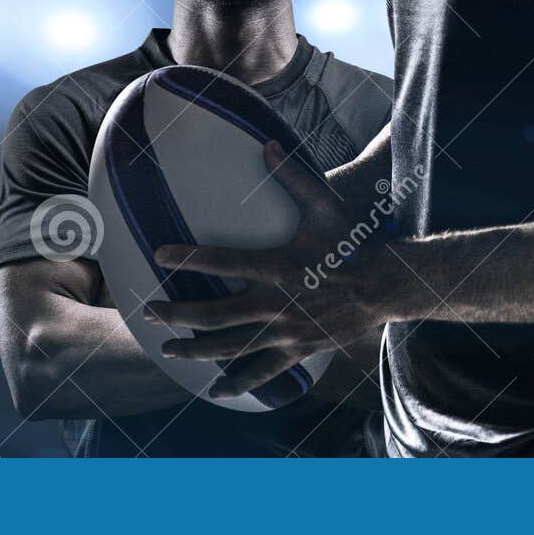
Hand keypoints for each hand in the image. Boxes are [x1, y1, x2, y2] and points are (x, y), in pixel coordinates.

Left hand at [145, 140, 405, 399]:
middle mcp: (276, 302)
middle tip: (148, 313)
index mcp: (277, 265)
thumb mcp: (324, 205)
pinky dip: (238, 383)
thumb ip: (293, 175)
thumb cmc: (351, 242)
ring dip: (196, 350)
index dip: (187, 257)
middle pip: (215, 313)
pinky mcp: (298, 349)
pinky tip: (217, 392)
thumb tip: (267, 142)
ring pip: (231, 347)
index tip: (157, 254)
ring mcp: (286, 331)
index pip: (222, 260)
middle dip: (178, 314)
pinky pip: (262, 371)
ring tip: (168, 350)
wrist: (384, 285)